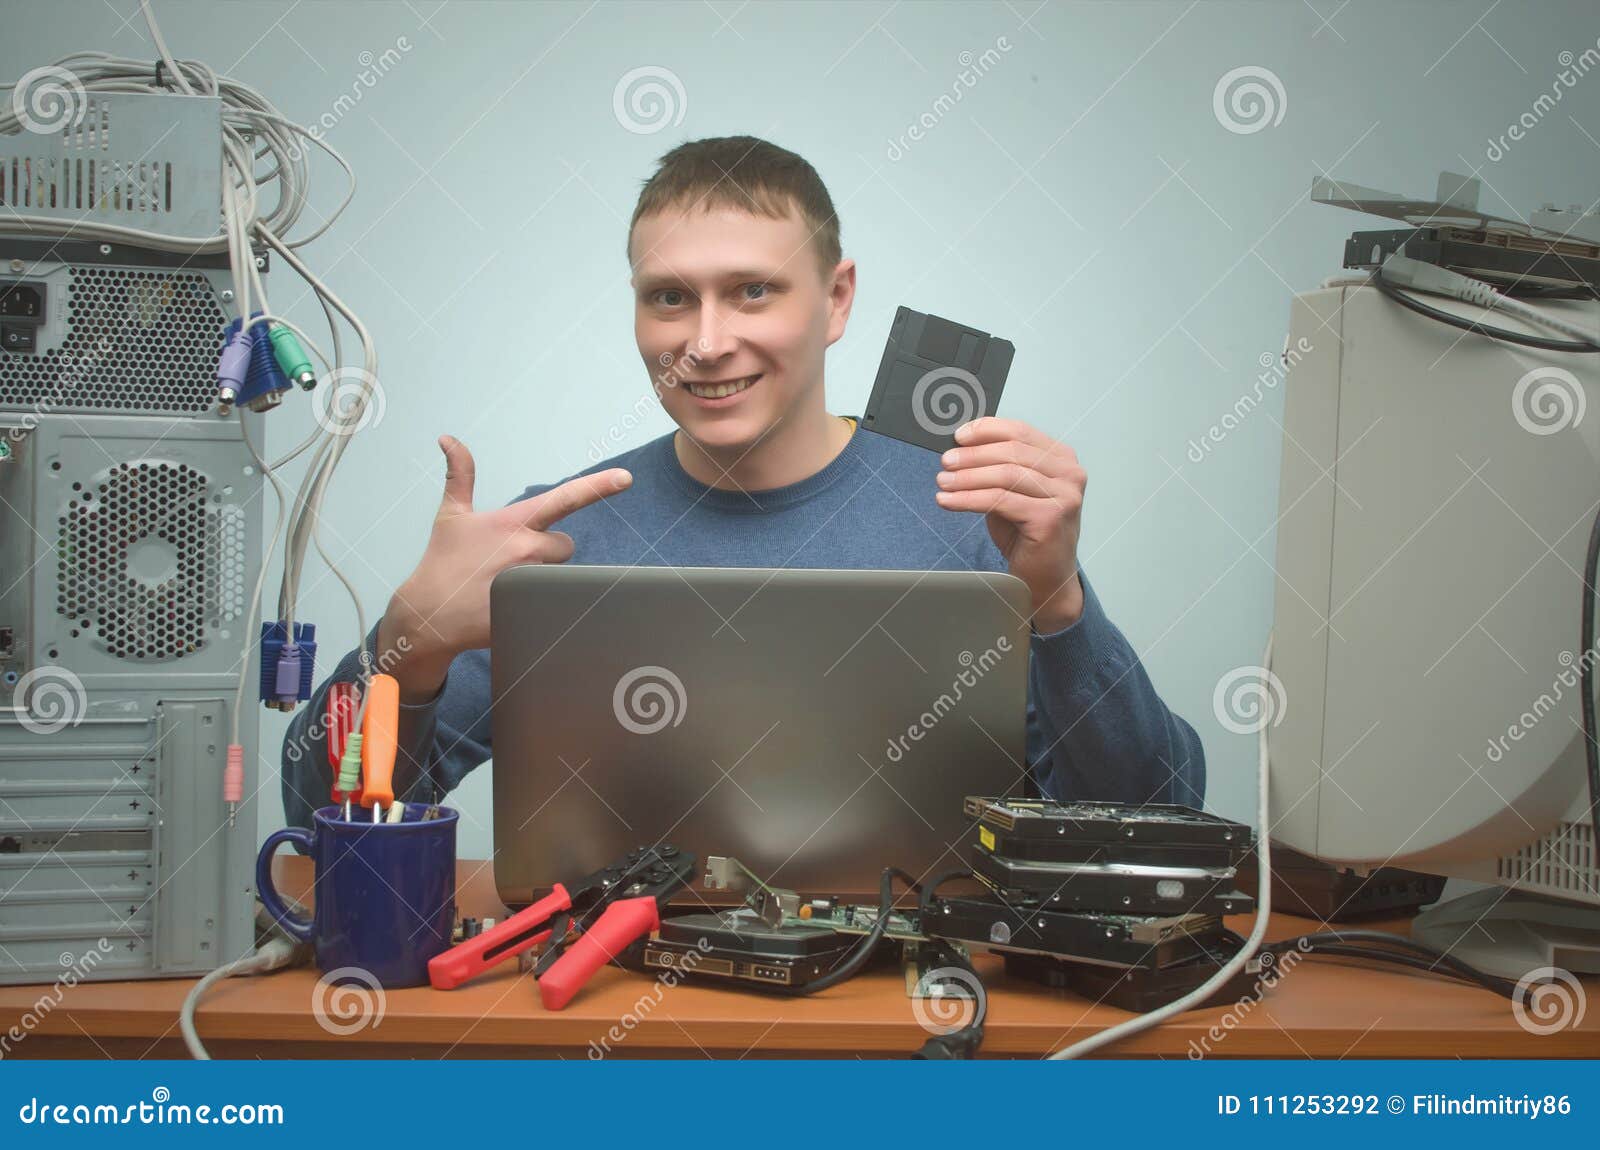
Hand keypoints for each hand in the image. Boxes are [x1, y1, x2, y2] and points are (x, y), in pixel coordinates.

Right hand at [378, 435, 631, 700]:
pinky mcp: (533, 609)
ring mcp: (531, 581)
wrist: (429, 615)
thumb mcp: (451, 515)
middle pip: (565, 545)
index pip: (563, 498)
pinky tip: (508, 604)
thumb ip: (460, 476)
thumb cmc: (442, 563)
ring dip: (542, 576)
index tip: (625, 477)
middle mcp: (527, 549)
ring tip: (506, 583)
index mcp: (512, 522)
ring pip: (560, 574)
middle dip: (546, 551)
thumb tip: (448, 440)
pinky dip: (539, 600)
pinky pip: (554, 600)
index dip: (597, 486)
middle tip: (510, 562)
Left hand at [933, 417, 1085, 632]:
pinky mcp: (1050, 517)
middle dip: (972, 455)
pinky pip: (1000, 500)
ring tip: (942, 482)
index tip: (959, 436)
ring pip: (1005, 475)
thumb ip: (997, 467)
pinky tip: (948, 501)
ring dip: (967, 477)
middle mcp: (1069, 474)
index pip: (1020, 432)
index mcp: (1062, 459)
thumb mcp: (1012, 491)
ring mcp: (1064, 495)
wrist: (1045, 578)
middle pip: (1011, 452)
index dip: (986, 430)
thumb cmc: (1028, 535)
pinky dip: (968, 499)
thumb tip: (961, 448)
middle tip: (945, 461)